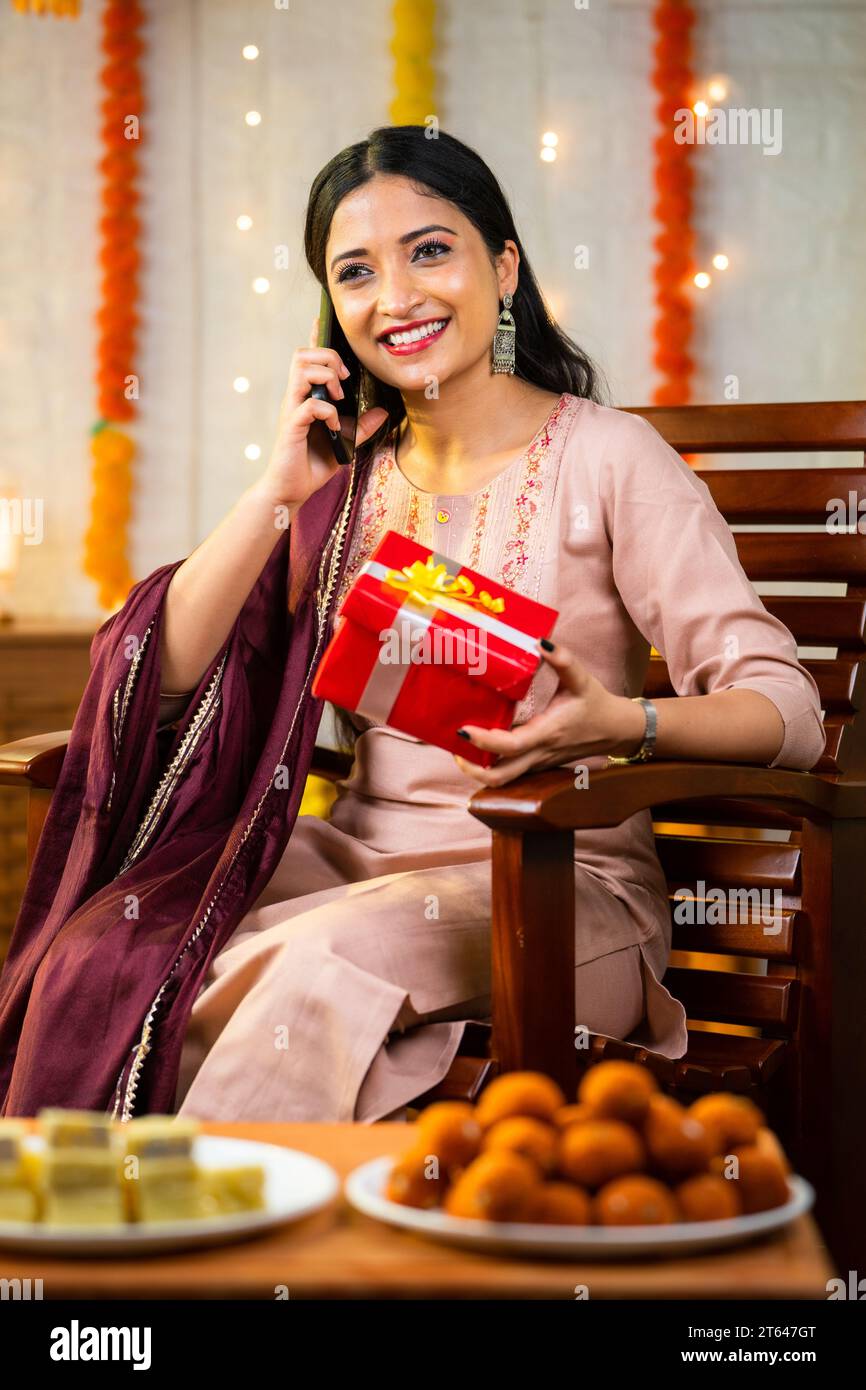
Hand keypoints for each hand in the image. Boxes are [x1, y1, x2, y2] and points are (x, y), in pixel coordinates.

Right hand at [256, 314, 388, 509]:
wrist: (291, 491)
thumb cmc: (313, 466)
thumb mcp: (345, 444)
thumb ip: (362, 427)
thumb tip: (384, 412)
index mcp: (306, 397)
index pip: (306, 359)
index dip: (314, 337)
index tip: (321, 320)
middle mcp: (295, 399)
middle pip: (302, 354)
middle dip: (327, 358)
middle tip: (344, 379)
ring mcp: (291, 411)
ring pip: (301, 370)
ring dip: (326, 377)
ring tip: (339, 398)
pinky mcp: (291, 428)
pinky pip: (309, 406)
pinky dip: (327, 412)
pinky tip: (334, 427)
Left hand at [453, 639, 646, 785]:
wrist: (616, 731)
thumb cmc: (597, 705)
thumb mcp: (582, 679)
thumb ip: (563, 660)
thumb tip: (541, 642)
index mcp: (547, 732)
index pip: (510, 746)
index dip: (483, 741)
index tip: (463, 729)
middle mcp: (540, 753)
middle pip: (500, 776)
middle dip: (473, 767)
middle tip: (454, 747)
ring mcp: (538, 762)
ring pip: (504, 780)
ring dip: (480, 770)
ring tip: (462, 750)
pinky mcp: (538, 763)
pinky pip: (511, 772)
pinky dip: (492, 765)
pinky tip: (481, 748)